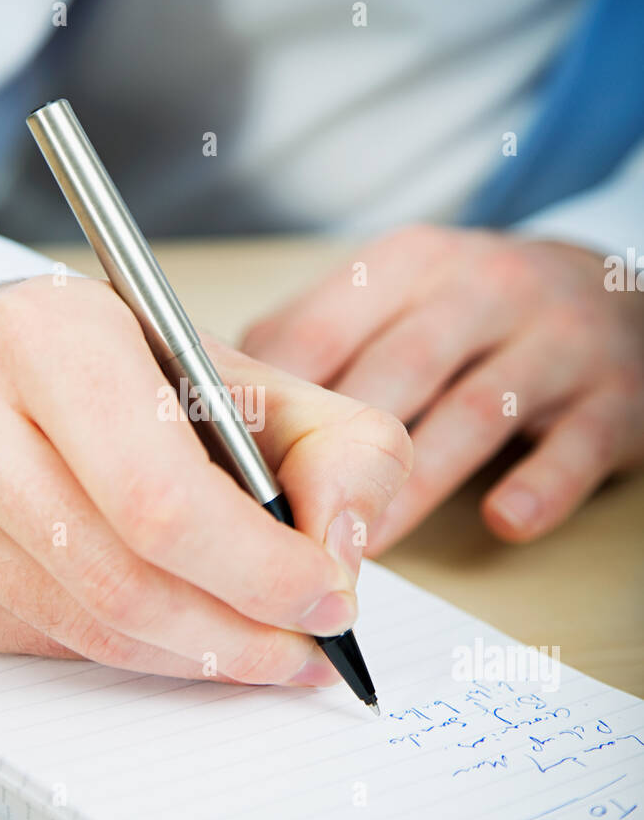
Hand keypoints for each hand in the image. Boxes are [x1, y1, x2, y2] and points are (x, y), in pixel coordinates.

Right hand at [0, 276, 410, 684]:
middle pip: (121, 577)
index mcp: (47, 336)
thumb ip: (335, 443)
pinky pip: (48, 644)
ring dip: (194, 654)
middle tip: (304, 646)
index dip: (259, 568)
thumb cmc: (118, 370)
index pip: (160, 495)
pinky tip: (181, 631)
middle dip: (238, 630)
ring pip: (86, 627)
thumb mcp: (243, 373)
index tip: (330, 598)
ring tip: (263, 647)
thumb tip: (343, 553)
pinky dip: (134, 651)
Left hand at [242, 225, 643, 551]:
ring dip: (415, 489)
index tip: (230, 475)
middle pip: (395, 373)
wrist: (618, 300)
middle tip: (287, 535)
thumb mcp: (399, 296)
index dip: (270, 405)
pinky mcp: (616, 396)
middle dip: (336, 459)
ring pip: (472, 414)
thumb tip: (217, 410)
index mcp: (409, 266)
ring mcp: (555, 341)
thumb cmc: (476, 314)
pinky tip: (502, 520)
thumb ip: (318, 340)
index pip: (321, 329)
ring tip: (364, 552)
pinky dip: (538, 485)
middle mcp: (481, 290)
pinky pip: (574, 444)